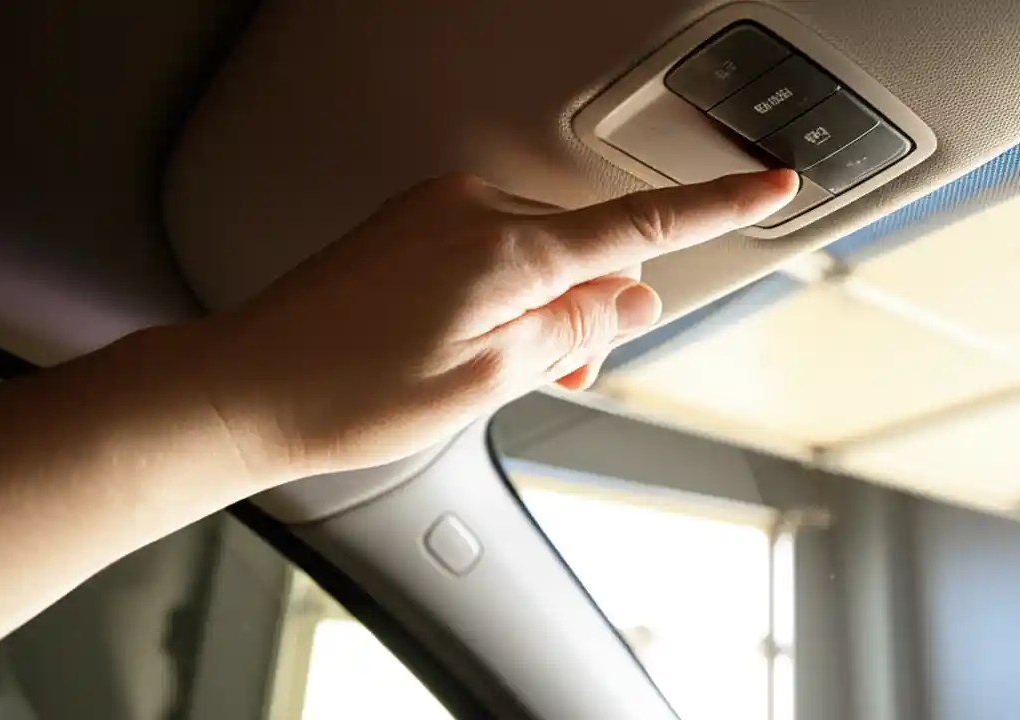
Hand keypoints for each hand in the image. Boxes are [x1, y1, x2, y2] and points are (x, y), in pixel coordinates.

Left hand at [194, 170, 797, 479]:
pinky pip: (498, 243)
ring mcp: (440, 208)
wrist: (248, 383)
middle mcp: (475, 207)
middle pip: (590, 248)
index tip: (771, 183)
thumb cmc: (348, 391)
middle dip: (592, 309)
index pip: (638, 224)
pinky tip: (465, 336)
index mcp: (506, 246)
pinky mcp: (417, 220)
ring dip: (546, 305)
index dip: (715, 205)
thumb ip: (574, 328)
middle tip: (553, 373)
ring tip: (490, 366)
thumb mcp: (488, 380)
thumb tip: (634, 297)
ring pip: (544, 250)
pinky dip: (507, 288)